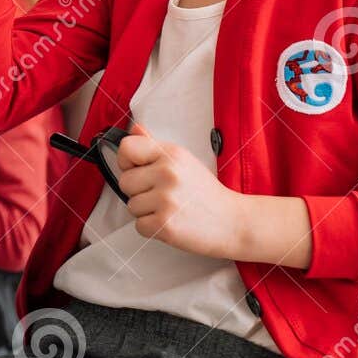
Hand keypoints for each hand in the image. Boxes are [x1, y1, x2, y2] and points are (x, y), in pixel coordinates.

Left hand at [116, 123, 247, 259]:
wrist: (233, 221)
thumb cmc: (205, 192)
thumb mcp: (183, 161)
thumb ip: (154, 146)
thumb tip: (134, 129)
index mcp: (171, 154)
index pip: (127, 147)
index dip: (126, 161)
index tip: (138, 170)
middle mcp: (167, 173)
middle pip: (125, 181)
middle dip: (138, 191)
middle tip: (162, 195)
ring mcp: (166, 199)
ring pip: (131, 206)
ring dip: (146, 211)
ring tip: (169, 209)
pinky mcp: (165, 224)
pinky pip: (139, 226)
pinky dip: (152, 228)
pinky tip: (171, 222)